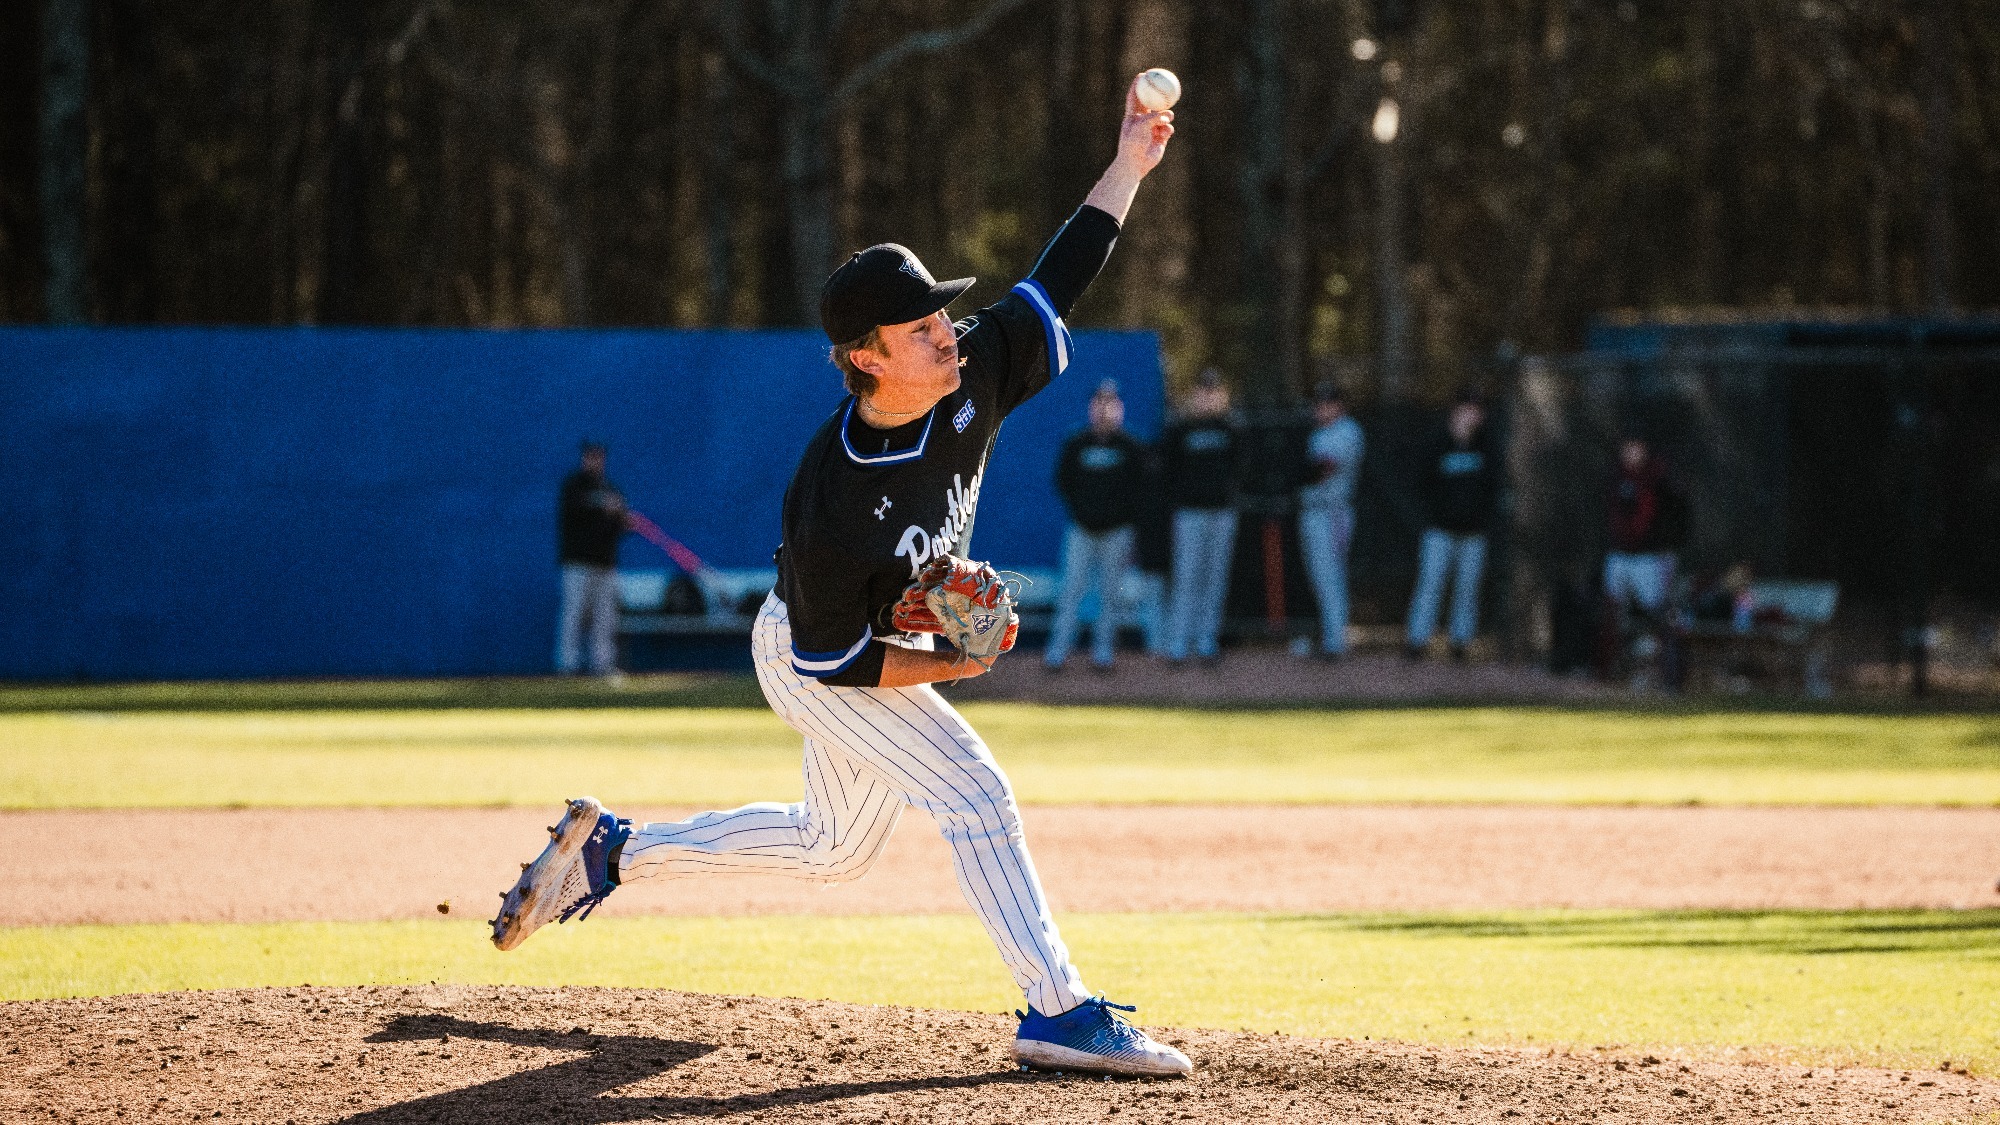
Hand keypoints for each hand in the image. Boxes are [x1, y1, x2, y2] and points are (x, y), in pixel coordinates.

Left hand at [1085, 75, 1175, 220]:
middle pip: (1151, 103)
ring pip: (1163, 115)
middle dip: (1158, 95)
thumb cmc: (1133, 145)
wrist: (1135, 164)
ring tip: (1167, 117)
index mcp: (1132, 116)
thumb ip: (1152, 117)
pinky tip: (1165, 134)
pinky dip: (1168, 129)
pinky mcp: (1160, 138)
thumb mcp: (1141, 127)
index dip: (1138, 85)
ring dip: (1167, 115)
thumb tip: (1164, 111)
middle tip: (1165, 87)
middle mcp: (1142, 121)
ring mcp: (1152, 129)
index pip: (1134, 97)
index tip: (1143, 74)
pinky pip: (1168, 128)